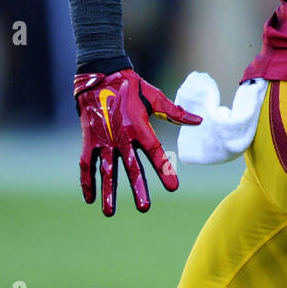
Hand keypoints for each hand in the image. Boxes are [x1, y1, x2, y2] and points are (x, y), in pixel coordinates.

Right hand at [75, 69, 202, 215]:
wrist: (101, 75)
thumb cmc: (131, 86)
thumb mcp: (154, 97)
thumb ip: (175, 113)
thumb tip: (199, 121)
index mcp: (139, 127)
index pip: (155, 153)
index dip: (164, 170)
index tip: (173, 188)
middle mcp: (121, 136)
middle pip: (132, 167)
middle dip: (138, 188)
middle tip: (144, 208)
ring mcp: (104, 139)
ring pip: (107, 170)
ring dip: (108, 191)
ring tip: (110, 212)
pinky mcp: (89, 139)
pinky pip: (87, 164)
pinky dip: (86, 181)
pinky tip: (89, 198)